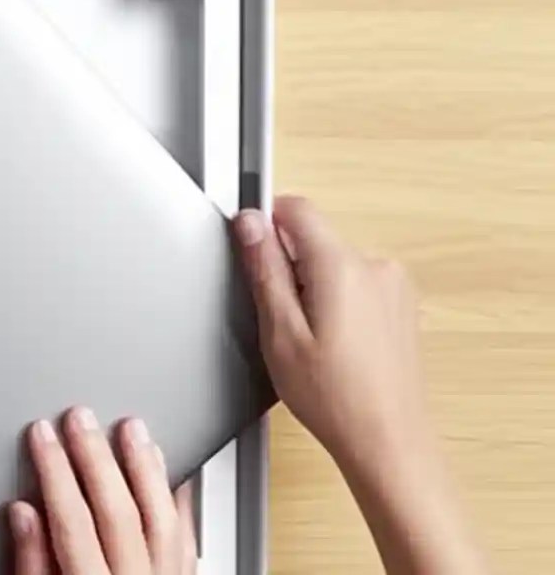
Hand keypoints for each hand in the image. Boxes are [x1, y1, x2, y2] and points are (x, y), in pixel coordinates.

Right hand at [8, 409, 196, 574]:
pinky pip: (188, 535)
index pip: (71, 520)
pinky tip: (168, 469)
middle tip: (80, 418)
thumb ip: (31, 565)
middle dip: (95, 457)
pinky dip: (177, 498)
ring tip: (130, 427)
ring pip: (160, 517)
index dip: (54, 471)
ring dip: (144, 467)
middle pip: (117, 511)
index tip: (41, 435)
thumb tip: (23, 514)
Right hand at [232, 196, 427, 467]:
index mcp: (343, 266)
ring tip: (311, 340)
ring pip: (333, 263)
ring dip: (313, 289)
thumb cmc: (335, 398)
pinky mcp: (400, 304)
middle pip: (314, 238)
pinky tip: (334, 345)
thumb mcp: (280, 332)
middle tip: (282, 320)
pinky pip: (355, 283)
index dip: (265, 225)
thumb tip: (249, 222)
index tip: (252, 256)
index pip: (296, 209)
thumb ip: (264, 269)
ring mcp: (394, 285)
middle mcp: (376, 266)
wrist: (388, 440)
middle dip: (289, 268)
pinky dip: (336, 303)